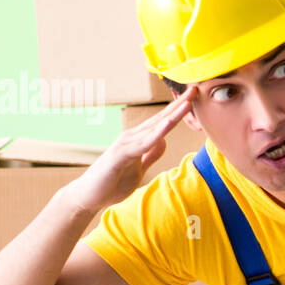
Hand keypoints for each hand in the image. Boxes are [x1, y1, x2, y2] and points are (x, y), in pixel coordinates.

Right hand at [67, 86, 196, 213]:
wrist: (89, 196)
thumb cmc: (112, 182)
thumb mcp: (139, 167)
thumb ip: (151, 154)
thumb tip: (163, 141)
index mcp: (138, 140)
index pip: (162, 122)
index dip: (178, 110)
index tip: (194, 97)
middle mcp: (132, 137)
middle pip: (161, 119)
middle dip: (179, 105)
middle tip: (196, 88)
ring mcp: (125, 144)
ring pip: (154, 128)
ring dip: (171, 115)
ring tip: (187, 102)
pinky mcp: (120, 155)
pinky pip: (142, 144)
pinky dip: (156, 134)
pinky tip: (167, 124)